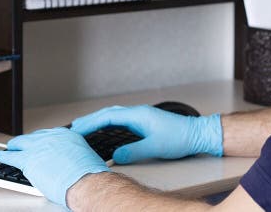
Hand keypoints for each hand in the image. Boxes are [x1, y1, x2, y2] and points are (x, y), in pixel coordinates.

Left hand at [0, 127, 109, 208]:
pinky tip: (1, 156)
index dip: (43, 140)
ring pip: (21, 143)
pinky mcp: (28, 159)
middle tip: (23, 144)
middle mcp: (51, 137)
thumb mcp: (86, 156)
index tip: (41, 143)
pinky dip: (5, 156)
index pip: (49, 135)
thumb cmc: (88, 174)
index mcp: (66, 135)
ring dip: (14, 146)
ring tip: (10, 147)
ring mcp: (39, 147)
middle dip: (28, 141)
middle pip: (34, 137)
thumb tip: (70, 161)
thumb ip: (74, 155)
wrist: (85, 182)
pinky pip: (12, 156)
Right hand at [70, 105, 222, 163]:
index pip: (108, 116)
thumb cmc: (179, 138)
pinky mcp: (144, 123)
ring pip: (114, 117)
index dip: (90, 123)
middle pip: (108, 114)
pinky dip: (108, 126)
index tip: (76, 130)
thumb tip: (115, 156)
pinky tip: (104, 134)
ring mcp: (141, 117)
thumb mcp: (155, 146)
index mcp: (138, 115)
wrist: (197, 134)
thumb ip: (134, 151)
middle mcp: (138, 113)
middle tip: (73, 129)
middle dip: (90, 121)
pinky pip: (120, 122)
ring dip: (98, 122)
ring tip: (83, 130)